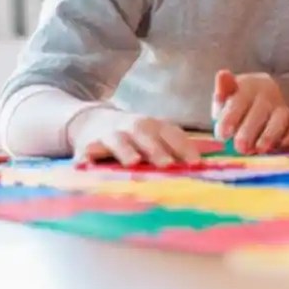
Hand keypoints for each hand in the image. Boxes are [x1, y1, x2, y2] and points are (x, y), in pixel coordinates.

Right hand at [69, 106, 199, 166]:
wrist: (94, 122)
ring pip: (119, 141)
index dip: (184, 147)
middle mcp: (133, 127)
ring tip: (132, 162)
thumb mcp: (155, 136)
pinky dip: (85, 158)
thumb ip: (175, 148)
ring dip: (126, 150)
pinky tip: (84, 166)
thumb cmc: (135, 136)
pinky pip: (87, 152)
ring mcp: (111, 135)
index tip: (196, 163)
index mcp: (154, 126)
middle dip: (157, 149)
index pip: (172, 134)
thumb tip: (204, 166)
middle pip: (146, 136)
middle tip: (168, 164)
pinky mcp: (89, 145)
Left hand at [211, 70, 288, 153]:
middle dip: (250, 130)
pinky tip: (279, 146)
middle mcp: (268, 94)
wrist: (259, 104)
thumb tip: (222, 75)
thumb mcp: (225, 99)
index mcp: (248, 86)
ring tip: (259, 149)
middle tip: (240, 147)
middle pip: (261, 109)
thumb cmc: (237, 105)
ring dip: (270, 134)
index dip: (231, 117)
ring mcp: (282, 107)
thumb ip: (223, 92)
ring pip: (281, 117)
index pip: (240, 99)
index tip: (222, 134)